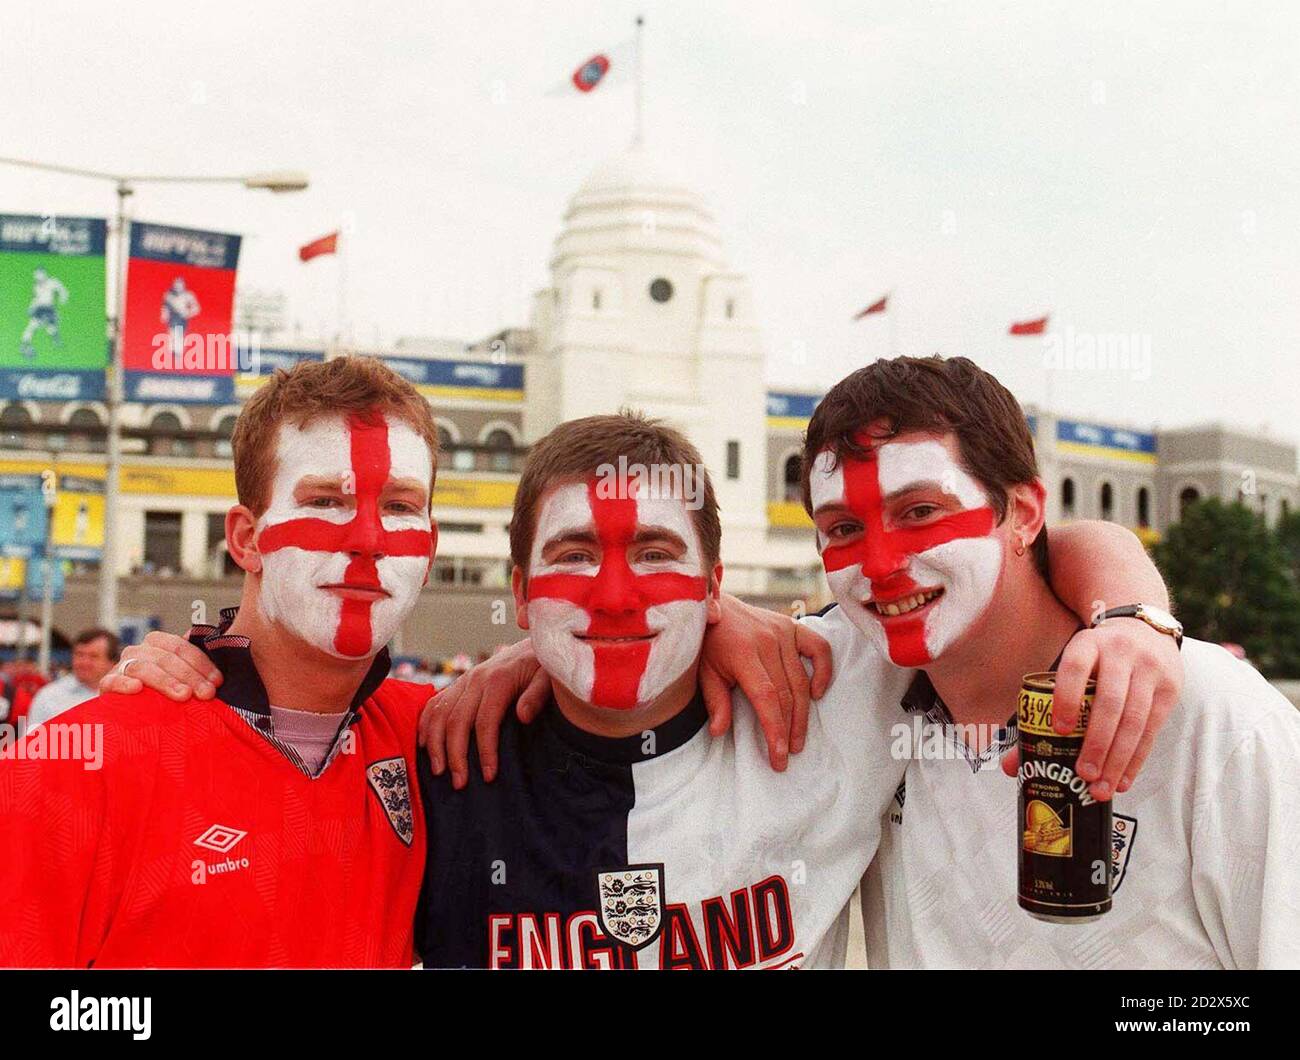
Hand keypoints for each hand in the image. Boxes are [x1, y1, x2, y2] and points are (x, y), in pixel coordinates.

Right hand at [98, 630, 222, 700]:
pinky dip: (124, 683)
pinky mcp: (107, 683)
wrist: (131, 708)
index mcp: (158, 642)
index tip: (217, 682)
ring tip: (184, 695)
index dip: (201, 664)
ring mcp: (122, 665)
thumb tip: (219, 674)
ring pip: (145, 668)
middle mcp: (139, 650)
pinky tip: (137, 689)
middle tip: (207, 694)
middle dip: (190, 676)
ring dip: (166, 681)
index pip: (181, 647)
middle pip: (166, 658)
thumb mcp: (181, 676)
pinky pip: (113, 680)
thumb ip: (195, 669)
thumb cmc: (165, 690)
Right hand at [418, 638, 549, 788]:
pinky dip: (426, 724)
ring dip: (435, 744)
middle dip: (455, 755)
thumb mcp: (549, 678)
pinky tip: (424, 745)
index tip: (490, 775)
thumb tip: (523, 717)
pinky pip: (434, 703)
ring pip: (439, 713)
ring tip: (438, 772)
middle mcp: (476, 679)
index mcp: (498, 679)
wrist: (538, 644)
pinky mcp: (460, 683)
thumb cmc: (545, 666)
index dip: (485, 750)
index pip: (485, 721)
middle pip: (456, 720)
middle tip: (459, 783)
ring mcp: (465, 680)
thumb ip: (537, 695)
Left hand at [699, 594, 833, 770]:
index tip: (779, 756)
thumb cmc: (708, 643)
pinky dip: (823, 671)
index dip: (775, 728)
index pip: (767, 697)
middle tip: (788, 754)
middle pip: (787, 693)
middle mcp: (767, 641)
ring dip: (803, 713)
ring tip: (798, 738)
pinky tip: (816, 694)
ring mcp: (782, 631)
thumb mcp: (704, 672)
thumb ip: (715, 701)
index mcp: (743, 652)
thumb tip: (719, 732)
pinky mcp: (792, 626)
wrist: (712, 606)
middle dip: (789, 729)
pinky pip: (819, 648)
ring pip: (801, 680)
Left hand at [1001, 620, 1181, 799]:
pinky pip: (1153, 729)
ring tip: (1101, 787)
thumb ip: (1042, 709)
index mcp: (1087, 643)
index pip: (1076, 667)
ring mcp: (1148, 669)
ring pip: (1134, 720)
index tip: (1059, 730)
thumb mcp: (1071, 668)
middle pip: (1109, 702)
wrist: (1145, 631)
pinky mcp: (1169, 688)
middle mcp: (1120, 652)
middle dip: (1097, 743)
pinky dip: (1136, 758)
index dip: (1067, 697)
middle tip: (1083, 775)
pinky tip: (1123, 779)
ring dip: (1118, 759)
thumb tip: (1013, 766)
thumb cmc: (1097, 660)